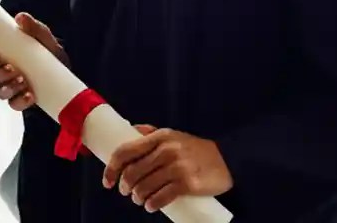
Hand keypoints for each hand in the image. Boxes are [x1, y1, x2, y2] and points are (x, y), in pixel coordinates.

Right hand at [0, 12, 68, 111]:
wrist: (66, 71)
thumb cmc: (49, 53)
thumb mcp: (44, 39)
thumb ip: (34, 28)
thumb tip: (21, 17)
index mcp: (2, 59)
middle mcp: (2, 76)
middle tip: (12, 68)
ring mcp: (11, 90)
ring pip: (0, 92)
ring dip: (9, 87)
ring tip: (23, 80)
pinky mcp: (22, 101)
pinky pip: (15, 104)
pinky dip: (21, 100)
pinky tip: (30, 94)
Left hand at [103, 127, 233, 212]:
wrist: (228, 160)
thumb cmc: (196, 149)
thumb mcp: (173, 135)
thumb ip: (151, 133)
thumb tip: (129, 130)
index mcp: (160, 137)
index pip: (125, 151)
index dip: (111, 168)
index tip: (107, 181)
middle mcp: (167, 150)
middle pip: (132, 173)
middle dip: (125, 187)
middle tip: (127, 192)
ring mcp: (177, 167)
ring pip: (144, 188)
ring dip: (137, 198)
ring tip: (140, 200)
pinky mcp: (187, 184)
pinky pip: (160, 198)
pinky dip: (151, 205)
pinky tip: (150, 205)